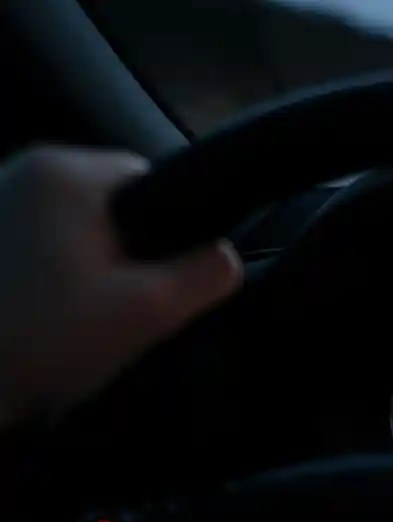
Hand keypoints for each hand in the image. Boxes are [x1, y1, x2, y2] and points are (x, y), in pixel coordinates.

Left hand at [0, 147, 241, 426]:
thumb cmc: (43, 340)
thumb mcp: (147, 314)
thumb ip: (205, 277)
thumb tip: (227, 258)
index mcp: (66, 172)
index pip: (153, 183)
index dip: (168, 236)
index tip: (151, 282)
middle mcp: (25, 169)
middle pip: (113, 205)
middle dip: (123, 253)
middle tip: (113, 305)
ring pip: (76, 225)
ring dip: (86, 264)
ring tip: (73, 312)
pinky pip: (40, 240)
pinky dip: (50, 272)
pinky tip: (42, 311)